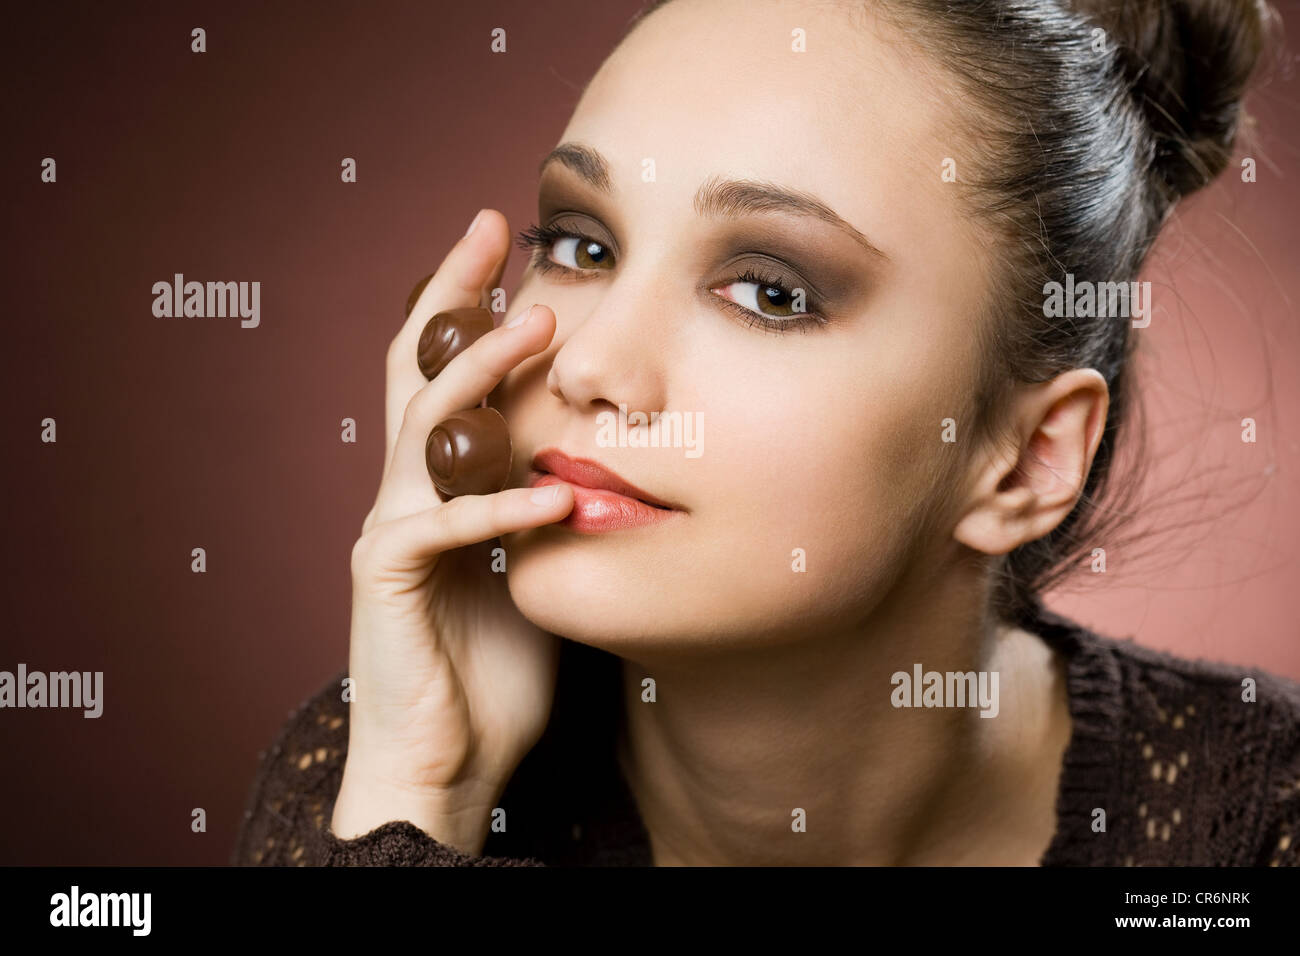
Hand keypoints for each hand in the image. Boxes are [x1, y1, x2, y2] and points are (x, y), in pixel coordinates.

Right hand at [331, 210, 572, 854]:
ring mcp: (388, 529)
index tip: (504, 243)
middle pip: (414, 370)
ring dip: (478, 374)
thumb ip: (553, 506)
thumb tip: (605, 458)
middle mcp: (404, 491)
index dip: (465, 307)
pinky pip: (442, 526)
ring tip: (534, 326)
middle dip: (450, 298)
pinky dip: (501, 508)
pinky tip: (554, 495)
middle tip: (492, 230)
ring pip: (422, 428)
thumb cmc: (494, 668)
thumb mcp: (537, 568)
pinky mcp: (384, 578)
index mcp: (439, 484)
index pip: (444, 375)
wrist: (446, 757)